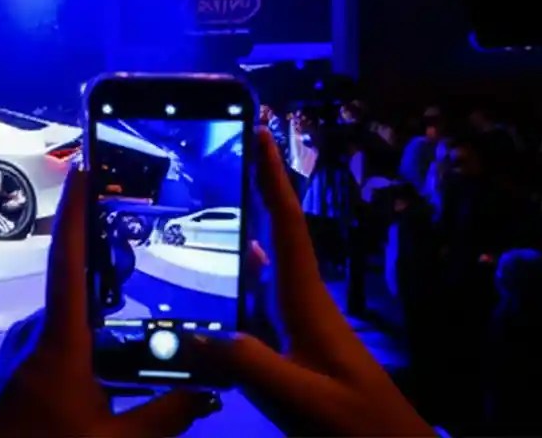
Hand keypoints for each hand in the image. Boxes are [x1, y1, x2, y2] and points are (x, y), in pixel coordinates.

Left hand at [0, 169, 220, 437]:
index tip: (84, 168)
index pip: (69, 259)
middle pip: (81, 296)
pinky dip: (85, 354)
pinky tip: (106, 382)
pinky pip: (57, 349)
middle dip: (115, 287)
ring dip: (102, 332)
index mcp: (59, 341)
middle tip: (144, 272)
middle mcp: (34, 336)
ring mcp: (21, 353)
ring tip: (135, 342)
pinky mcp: (14, 371)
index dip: (76, 209)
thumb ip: (165, 418)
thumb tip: (205, 396)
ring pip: (72, 328)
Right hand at [193, 129, 430, 436]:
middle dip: (255, 195)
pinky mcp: (298, 354)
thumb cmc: (355, 422)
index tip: (260, 132)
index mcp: (307, 304)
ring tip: (209, 212)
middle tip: (224, 159)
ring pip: (266, 272)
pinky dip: (237, 287)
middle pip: (276, 237)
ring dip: (243, 238)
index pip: (287, 227)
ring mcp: (302, 330)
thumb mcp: (298, 396)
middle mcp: (303, 306)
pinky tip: (219, 287)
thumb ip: (247, 364)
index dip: (272, 178)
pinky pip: (259, 308)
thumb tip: (187, 334)